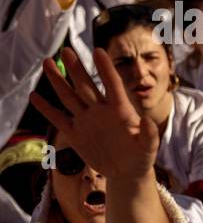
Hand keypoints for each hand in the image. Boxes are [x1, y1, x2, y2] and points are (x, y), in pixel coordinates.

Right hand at [31, 47, 159, 182]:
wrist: (127, 172)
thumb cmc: (141, 157)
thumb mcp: (149, 148)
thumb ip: (149, 135)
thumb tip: (148, 120)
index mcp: (121, 111)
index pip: (112, 85)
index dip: (105, 69)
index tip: (98, 51)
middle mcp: (101, 111)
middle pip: (86, 86)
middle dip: (76, 69)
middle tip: (66, 50)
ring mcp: (86, 121)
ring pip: (69, 97)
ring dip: (58, 81)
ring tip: (48, 63)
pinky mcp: (75, 134)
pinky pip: (58, 119)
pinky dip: (46, 109)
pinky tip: (34, 96)